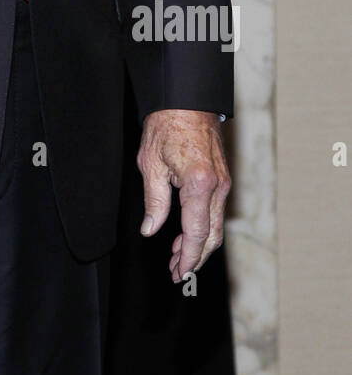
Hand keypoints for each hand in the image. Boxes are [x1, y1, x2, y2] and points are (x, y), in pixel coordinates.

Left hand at [137, 110, 230, 282]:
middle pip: (212, 235)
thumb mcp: (151, 164)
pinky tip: (185, 234)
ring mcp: (223, 183)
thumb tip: (151, 229)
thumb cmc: (167, 125)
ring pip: (215, 226)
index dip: (189, 257)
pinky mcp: (222, 179)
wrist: (186, 100)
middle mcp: (218, 186)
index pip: (197, 232)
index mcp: (199, 183)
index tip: (180, 273)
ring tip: (178, 258)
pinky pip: (215, 212)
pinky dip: (203, 228)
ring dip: (199, 245)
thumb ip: (154, 202)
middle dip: (196, 258)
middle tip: (177, 273)